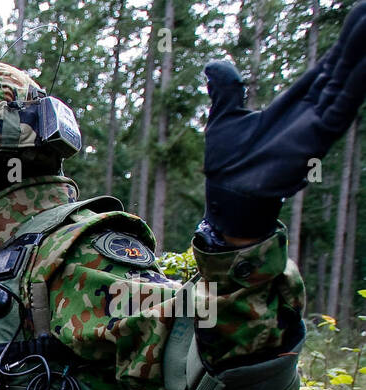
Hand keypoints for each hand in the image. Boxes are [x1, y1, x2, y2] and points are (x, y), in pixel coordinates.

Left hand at [202, 3, 365, 238]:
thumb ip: (226, 89)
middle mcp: (314, 111)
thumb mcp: (225, 116)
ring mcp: (319, 123)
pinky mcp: (319, 136)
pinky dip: (354, 84)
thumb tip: (213, 64)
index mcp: (296, 103)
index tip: (356, 20)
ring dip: (361, 56)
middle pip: (343, 69)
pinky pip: (343, 105)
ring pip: (349, 82)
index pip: (326, 67)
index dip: (342, 46)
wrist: (228, 193)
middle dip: (358, 43)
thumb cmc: (228, 163)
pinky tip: (363, 62)